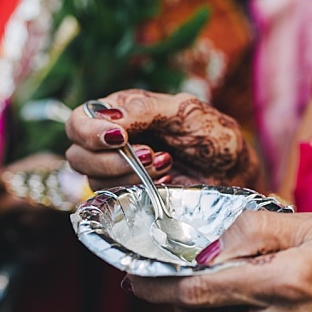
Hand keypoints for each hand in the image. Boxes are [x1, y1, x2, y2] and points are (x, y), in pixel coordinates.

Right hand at [65, 90, 259, 189]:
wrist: (235, 172)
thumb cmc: (213, 135)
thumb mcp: (185, 112)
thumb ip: (145, 110)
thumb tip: (110, 119)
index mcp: (121, 111)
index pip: (79, 120)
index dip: (89, 132)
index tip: (120, 138)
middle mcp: (112, 141)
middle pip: (77, 155)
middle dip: (112, 160)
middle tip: (152, 155)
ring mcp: (118, 171)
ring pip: (92, 181)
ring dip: (130, 176)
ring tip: (166, 166)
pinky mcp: (128, 197)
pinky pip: (112, 201)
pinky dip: (136, 193)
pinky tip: (164, 184)